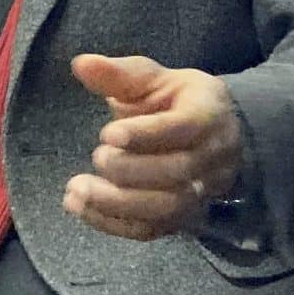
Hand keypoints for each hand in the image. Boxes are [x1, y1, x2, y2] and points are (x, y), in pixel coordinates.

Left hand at [63, 53, 243, 241]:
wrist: (217, 133)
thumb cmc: (178, 101)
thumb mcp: (155, 78)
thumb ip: (119, 74)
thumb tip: (80, 64)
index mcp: (208, 113)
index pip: (183, 128)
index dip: (146, 134)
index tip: (108, 134)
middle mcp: (211, 156)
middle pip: (176, 172)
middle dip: (129, 170)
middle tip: (97, 156)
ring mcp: (200, 192)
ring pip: (165, 208)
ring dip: (117, 204)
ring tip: (76, 191)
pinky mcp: (182, 218)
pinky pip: (151, 230)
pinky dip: (113, 223)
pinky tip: (83, 208)